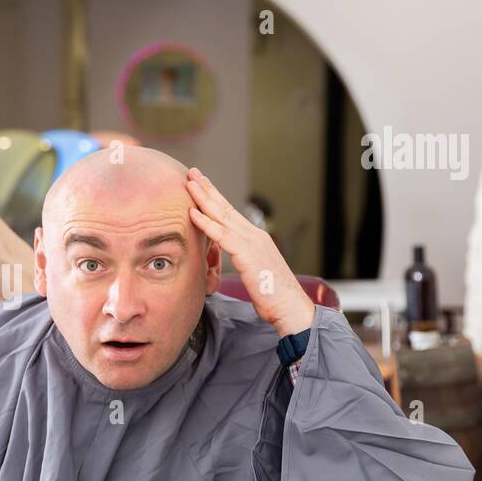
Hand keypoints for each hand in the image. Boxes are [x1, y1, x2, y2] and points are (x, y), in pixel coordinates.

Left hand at [184, 167, 314, 336]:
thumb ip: (242, 260)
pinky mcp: (247, 254)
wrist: (291, 307)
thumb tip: (229, 257)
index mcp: (256, 238)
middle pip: (226, 207)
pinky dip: (206, 223)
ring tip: (190, 183)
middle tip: (193, 173)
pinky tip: (192, 212)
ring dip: (204, 198)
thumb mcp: (254, 272)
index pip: (231, 214)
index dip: (215, 198)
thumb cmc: (272, 296)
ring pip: (223, 215)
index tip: (202, 185)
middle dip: (208, 189)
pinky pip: (222, 235)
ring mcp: (252, 242)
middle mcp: (255, 235)